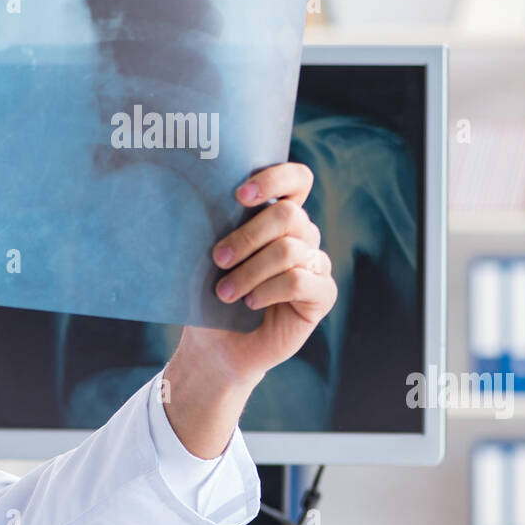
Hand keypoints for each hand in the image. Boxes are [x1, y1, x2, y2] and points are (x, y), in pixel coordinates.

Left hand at [183, 162, 336, 388]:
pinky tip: (250, 302)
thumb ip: (222, 227)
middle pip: (288, 215)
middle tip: (218, 258)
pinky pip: (298, 281)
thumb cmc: (211, 296)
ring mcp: (316, 264)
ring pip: (288, 251)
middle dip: (247, 236)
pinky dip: (268, 290)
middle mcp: (303, 236)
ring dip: (249, 271)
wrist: (218, 345)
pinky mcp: (323, 294)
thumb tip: (201, 200)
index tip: (240, 195)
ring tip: (225, 292)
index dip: (276, 178)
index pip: (297, 180)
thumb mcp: (212, 257)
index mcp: (280, 216)